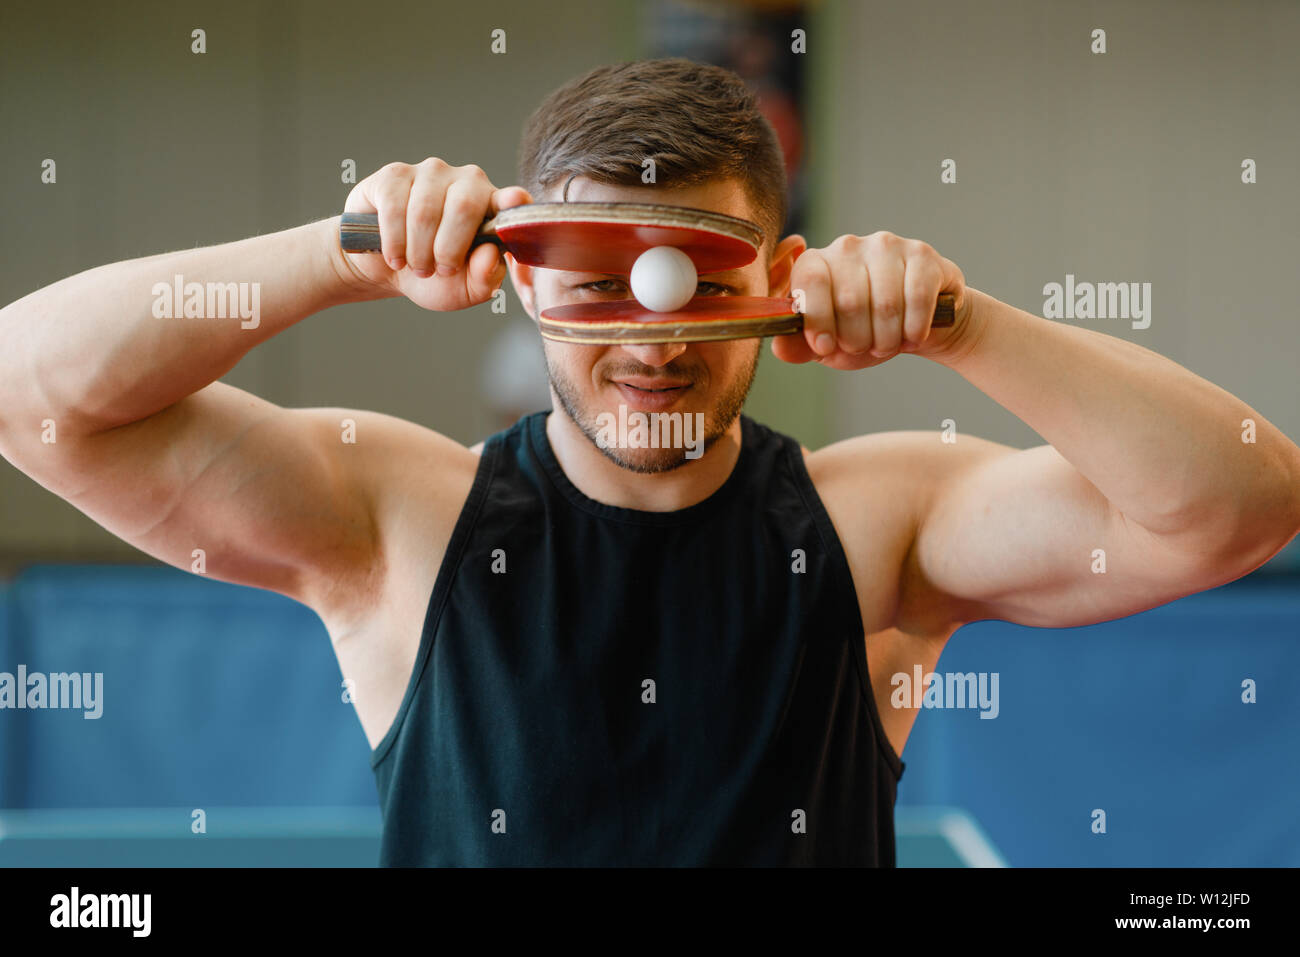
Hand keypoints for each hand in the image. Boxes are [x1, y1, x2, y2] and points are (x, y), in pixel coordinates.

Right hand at [341, 158, 532, 310]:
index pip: (510, 199)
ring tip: (415, 264)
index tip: (514, 201)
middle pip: (463, 206)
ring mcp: (431, 173)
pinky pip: (394, 205)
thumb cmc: (435, 276)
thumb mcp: (466, 289)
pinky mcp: (395, 175)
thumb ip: (486, 277)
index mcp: (492, 208)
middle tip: (435, 271)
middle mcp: (467, 182)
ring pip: (425, 211)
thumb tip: (489, 254)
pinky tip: (394, 254)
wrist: (389, 269)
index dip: (511, 200)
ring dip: (417, 251)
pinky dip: (393, 240)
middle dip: (446, 249)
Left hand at [773, 231, 971, 369]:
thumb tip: (781, 347)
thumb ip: (800, 346)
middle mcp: (849, 247)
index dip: (817, 318)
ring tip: (887, 343)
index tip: (825, 347)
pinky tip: (912, 335)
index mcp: (817, 262)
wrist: (914, 326)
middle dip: (857, 339)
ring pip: (885, 304)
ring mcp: (886, 246)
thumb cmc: (864, 332)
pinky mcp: (921, 254)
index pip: (810, 279)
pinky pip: (917, 298)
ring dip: (887, 339)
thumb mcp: (828, 345)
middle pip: (849, 300)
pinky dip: (914, 329)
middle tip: (865, 347)